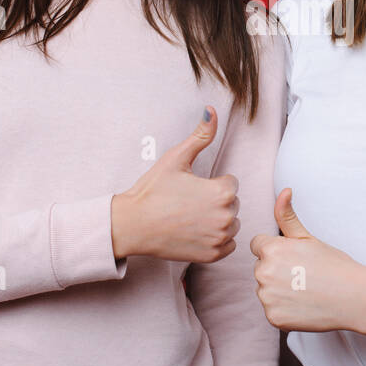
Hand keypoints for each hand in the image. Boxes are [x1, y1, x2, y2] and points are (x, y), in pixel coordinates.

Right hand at [111, 107, 239, 262]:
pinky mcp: (212, 256)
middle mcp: (227, 216)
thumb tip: (212, 110)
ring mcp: (220, 238)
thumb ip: (200, 135)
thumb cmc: (153, 190)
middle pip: (232, 203)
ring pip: (231, 224)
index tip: (191, 188)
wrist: (133, 225)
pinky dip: (216, 239)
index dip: (211, 182)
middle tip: (188, 203)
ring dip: (218, 220)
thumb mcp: (177, 158)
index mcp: (223, 191)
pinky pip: (227, 245)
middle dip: (215, 201)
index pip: (230, 183)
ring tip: (191, 217)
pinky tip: (196, 232)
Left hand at [250, 188, 365, 331]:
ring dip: (279, 291)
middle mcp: (263, 273)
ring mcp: (267, 297)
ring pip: (265, 290)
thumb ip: (287, 216)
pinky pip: (273, 310)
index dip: (277, 251)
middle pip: (261, 269)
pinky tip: (304, 306)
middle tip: (304, 275)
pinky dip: (285, 310)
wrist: (353, 297)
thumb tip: (284, 190)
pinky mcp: (273, 318)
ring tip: (305, 291)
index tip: (296, 258)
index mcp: (270, 250)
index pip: (258, 246)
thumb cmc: (333, 264)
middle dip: (277, 270)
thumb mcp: (308, 237)